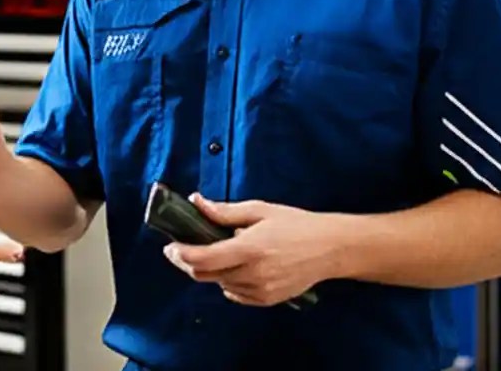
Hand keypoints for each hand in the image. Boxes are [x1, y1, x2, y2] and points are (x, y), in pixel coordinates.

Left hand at [164, 194, 341, 306]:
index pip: (203, 258)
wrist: (330, 248)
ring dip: (212, 270)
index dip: (180, 254)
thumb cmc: (297, 225)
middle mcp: (253, 274)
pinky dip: (228, 281)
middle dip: (188, 262)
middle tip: (182, 249)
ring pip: (219, 284)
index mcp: (249, 249)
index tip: (170, 247)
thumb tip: (197, 202)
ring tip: (220, 251)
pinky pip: (235, 294)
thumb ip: (225, 211)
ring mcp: (260, 290)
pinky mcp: (267, 300)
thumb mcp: (260, 210)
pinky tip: (236, 266)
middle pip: (205, 275)